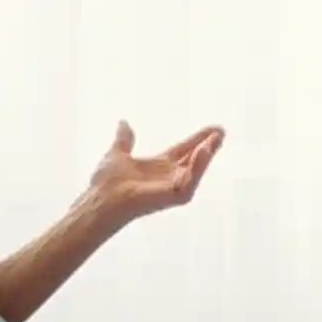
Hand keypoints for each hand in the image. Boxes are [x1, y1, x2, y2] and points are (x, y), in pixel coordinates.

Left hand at [86, 121, 223, 227]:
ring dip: (206, 156)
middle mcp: (169, 177)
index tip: (213, 129)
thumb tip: (123, 123)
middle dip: (209, 146)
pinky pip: (191, 181)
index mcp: (159, 166)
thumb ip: (124, 140)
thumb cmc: (106, 182)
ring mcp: (173, 187)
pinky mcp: (174, 196)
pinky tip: (203, 152)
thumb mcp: (117, 153)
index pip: (184, 150)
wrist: (101, 199)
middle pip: (195, 159)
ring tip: (214, 141)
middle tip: (221, 132)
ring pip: (196, 170)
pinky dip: (198, 167)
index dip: (198, 139)